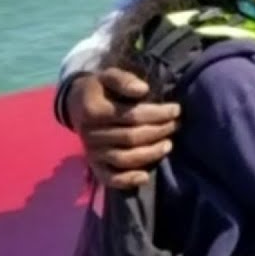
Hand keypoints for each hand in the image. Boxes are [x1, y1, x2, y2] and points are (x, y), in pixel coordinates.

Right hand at [67, 68, 180, 188]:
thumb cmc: (100, 88)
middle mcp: (90, 134)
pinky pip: (109, 178)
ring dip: (149, 154)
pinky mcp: (94, 165)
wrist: (77, 104)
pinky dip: (127, 180)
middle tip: (176, 124)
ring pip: (123, 158)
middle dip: (158, 131)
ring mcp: (92, 152)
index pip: (131, 115)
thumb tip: (143, 90)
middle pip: (130, 137)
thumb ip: (124, 80)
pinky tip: (145, 176)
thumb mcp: (108, 75)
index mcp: (93, 110)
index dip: (156, 113)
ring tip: (168, 145)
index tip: (176, 109)